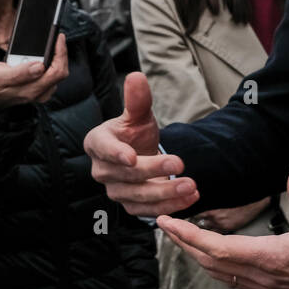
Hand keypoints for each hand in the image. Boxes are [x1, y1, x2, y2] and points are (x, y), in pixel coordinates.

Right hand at [0, 33, 67, 109]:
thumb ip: (19, 73)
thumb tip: (39, 67)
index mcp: (31, 90)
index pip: (56, 72)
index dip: (61, 54)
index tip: (58, 38)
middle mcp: (40, 93)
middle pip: (61, 72)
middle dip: (61, 53)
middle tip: (56, 39)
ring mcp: (41, 92)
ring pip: (58, 73)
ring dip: (57, 58)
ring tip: (51, 45)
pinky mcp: (40, 89)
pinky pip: (52, 74)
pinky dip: (52, 62)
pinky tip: (46, 55)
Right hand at [85, 71, 197, 216]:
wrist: (141, 155)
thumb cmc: (135, 133)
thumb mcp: (138, 115)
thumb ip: (137, 100)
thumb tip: (136, 77)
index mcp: (97, 143)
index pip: (103, 149)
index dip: (116, 154)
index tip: (132, 158)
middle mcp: (102, 170)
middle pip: (126, 174)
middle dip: (154, 170)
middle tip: (180, 163)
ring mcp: (115, 191)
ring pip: (139, 196)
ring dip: (166, 193)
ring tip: (191, 186)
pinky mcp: (130, 206)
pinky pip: (148, 211)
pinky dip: (170, 206)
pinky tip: (190, 198)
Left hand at [158, 165, 288, 288]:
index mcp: (274, 258)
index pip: (218, 249)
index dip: (189, 236)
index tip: (167, 223)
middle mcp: (265, 276)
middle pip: (211, 263)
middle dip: (184, 243)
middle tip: (163, 225)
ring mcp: (268, 286)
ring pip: (219, 274)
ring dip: (196, 255)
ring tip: (180, 237)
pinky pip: (232, 279)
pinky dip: (213, 264)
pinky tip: (210, 254)